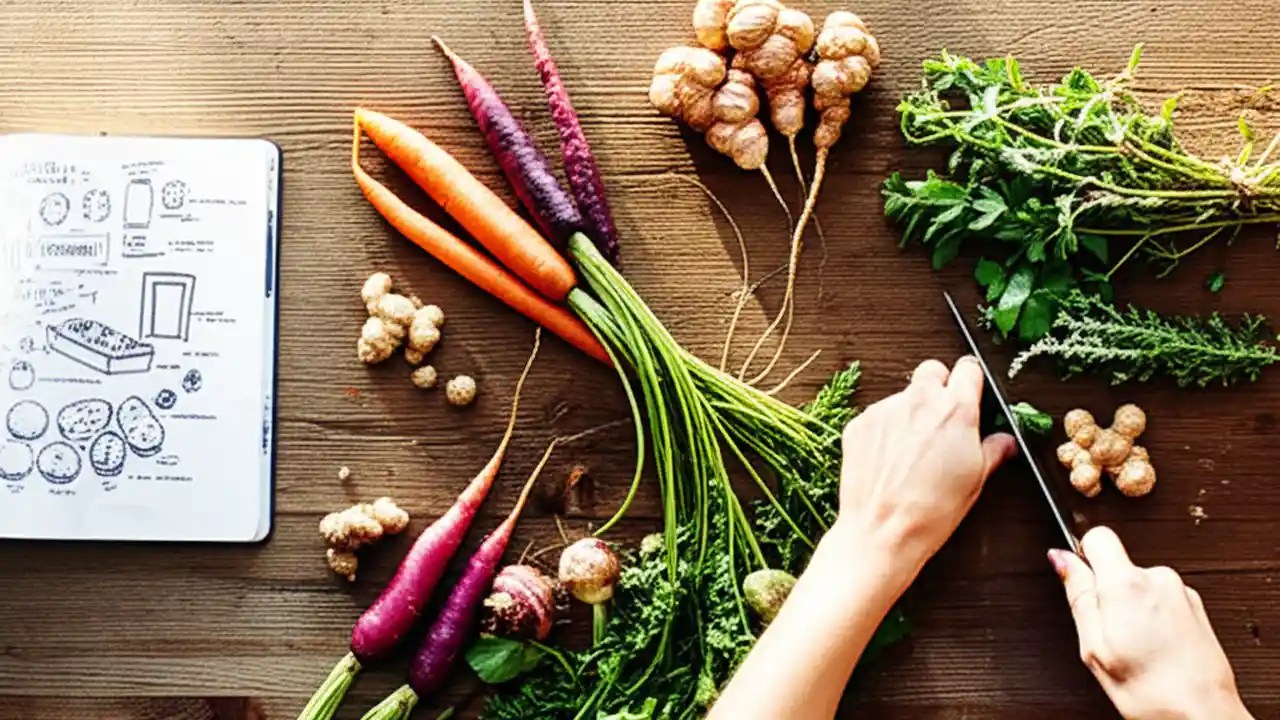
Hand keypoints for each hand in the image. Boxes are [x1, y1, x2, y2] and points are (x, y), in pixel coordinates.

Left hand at [835, 357, 1015, 568]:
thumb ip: (992, 451)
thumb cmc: (932, 510)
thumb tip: (1005, 440)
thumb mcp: (975, 480)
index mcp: (956, 411)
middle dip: (939, 386)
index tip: (970, 393)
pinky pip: (878, 415)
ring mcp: (886, 409)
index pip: (969, 369)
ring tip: (912, 452)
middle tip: (942, 418)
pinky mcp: (860, 423)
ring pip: (903, 395)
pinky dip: (885, 430)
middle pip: (932, 370)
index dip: (971, 381)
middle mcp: (920, 401)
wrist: (882, 530)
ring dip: (911, 412)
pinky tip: (890, 460)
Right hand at [1051, 528, 1252, 719]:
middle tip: (1109, 633)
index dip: (1082, 555)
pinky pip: (1161, 599)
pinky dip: (1154, 619)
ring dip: (1132, 609)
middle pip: (1118, 564)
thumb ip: (1077, 595)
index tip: (1081, 580)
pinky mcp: (1196, 607)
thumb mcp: (1094, 646)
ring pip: (1140, 584)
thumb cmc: (1150, 690)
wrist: (1202, 715)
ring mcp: (1182, 592)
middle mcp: (1159, 579)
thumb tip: (1061, 559)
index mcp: (1127, 585)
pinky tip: (1154, 648)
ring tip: (1135, 647)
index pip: (1097, 536)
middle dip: (1107, 592)